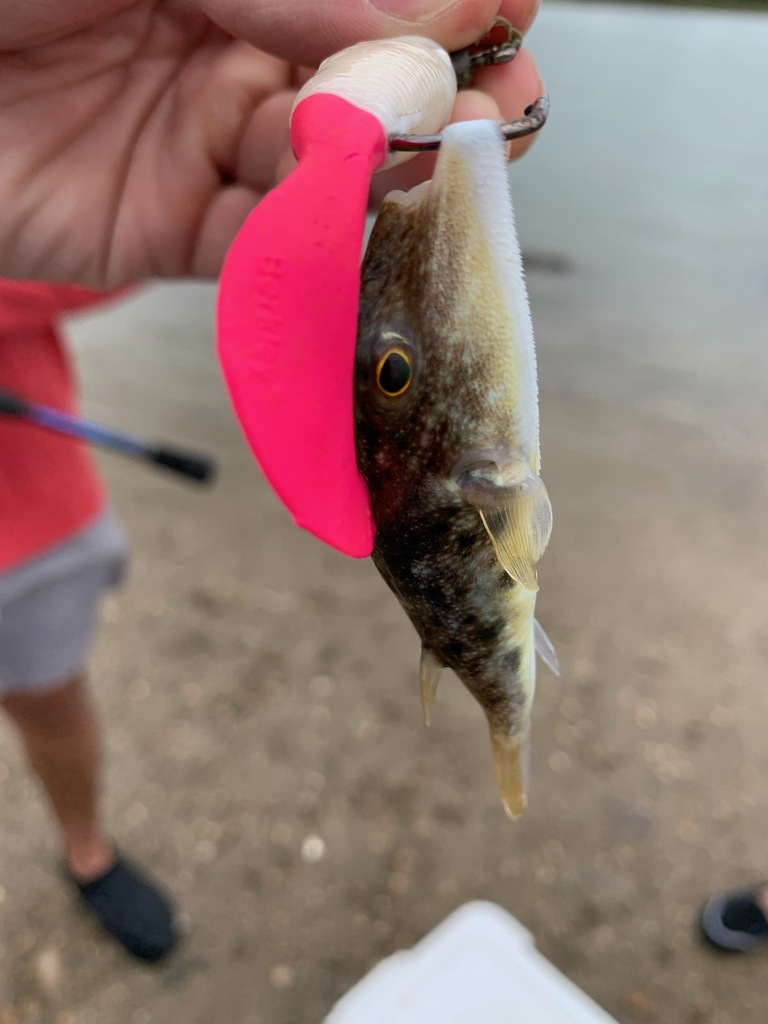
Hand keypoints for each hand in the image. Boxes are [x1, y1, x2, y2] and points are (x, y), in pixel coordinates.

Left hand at [0, 0, 542, 287]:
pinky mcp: (175, 234)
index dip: (439, 2)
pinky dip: (319, 241)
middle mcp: (226, 55)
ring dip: (398, 168)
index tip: (506, 5)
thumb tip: (416, 25)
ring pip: (327, 169)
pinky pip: (264, 247)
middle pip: (362, 84)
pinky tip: (369, 222)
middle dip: (441, 92)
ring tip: (465, 153)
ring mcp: (205, 148)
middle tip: (510, 98)